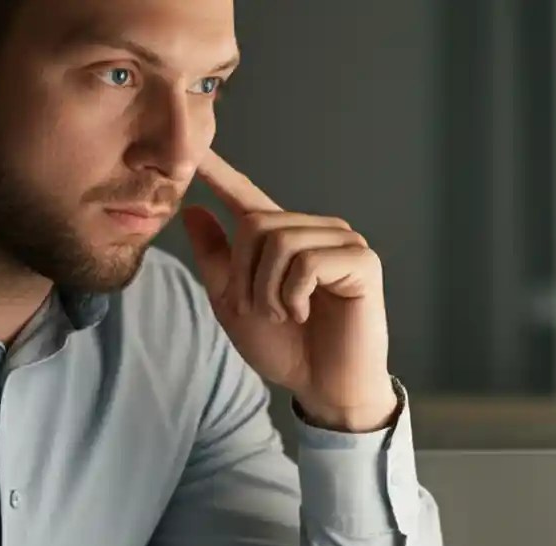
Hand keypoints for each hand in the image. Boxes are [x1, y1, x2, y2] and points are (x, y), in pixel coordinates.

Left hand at [183, 151, 396, 432]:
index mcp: (284, 239)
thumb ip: (216, 259)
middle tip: (261, 312)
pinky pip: (308, 261)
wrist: (322, 386)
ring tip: (284, 315)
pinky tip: (305, 314)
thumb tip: (193, 210)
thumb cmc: (286, 348)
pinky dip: (294, 295)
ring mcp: (342, 242)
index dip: (221, 173)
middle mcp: (315, 231)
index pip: (248, 197)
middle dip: (246, 276)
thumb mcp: (235, 304)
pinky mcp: (362, 261)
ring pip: (280, 241)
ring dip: (268, 290)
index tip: (196, 149)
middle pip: (257, 223)